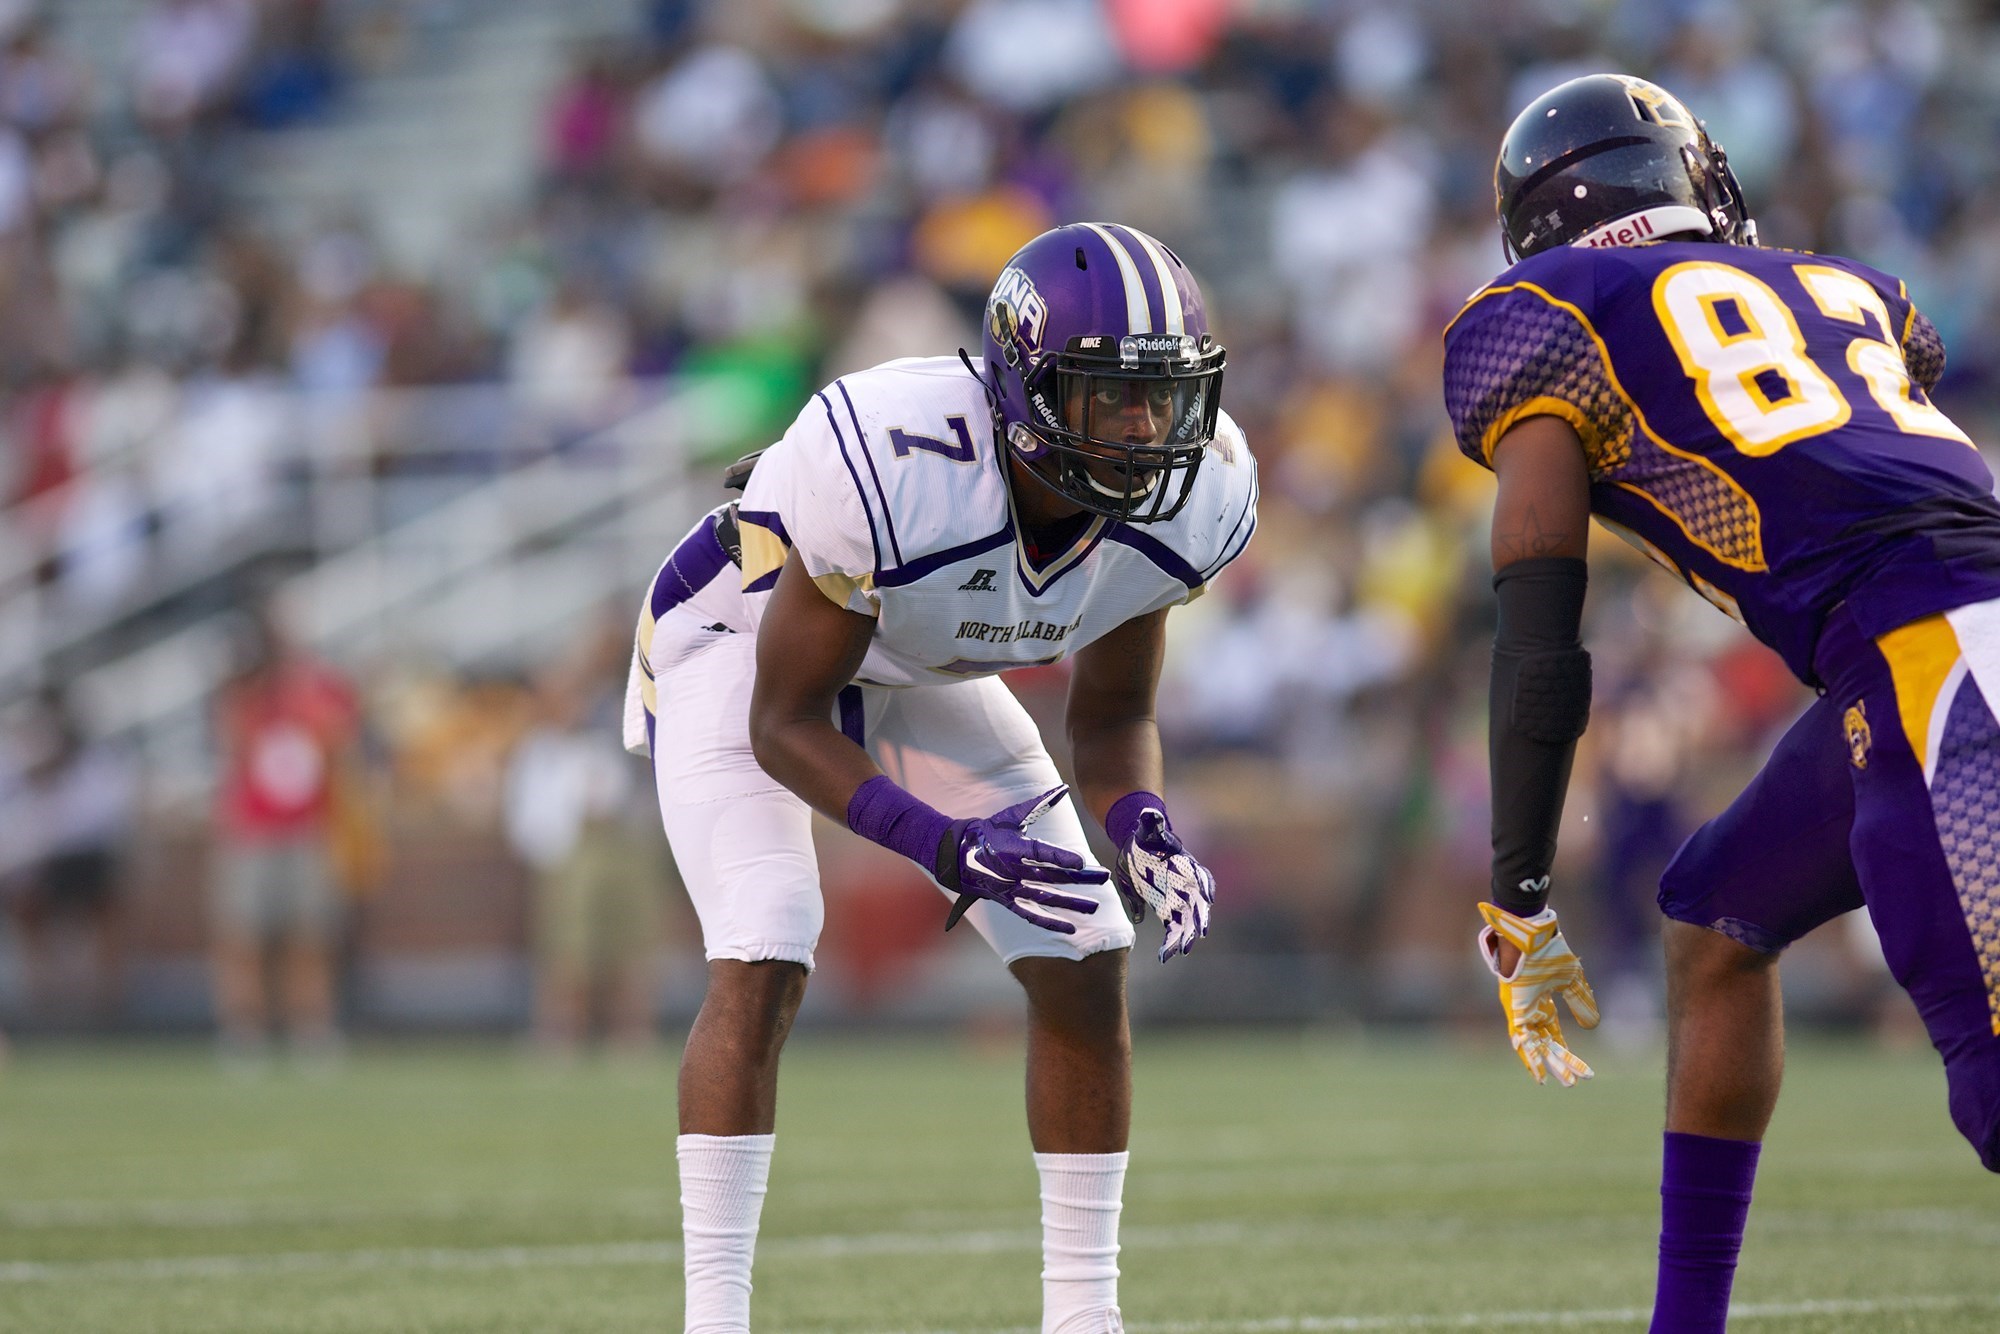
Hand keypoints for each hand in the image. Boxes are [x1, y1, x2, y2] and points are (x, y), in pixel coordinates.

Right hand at [939, 786, 1107, 933]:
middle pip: (1050, 876)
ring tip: (1095, 907)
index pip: (1040, 853)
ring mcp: (1009, 888)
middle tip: (1104, 877)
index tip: (1082, 862)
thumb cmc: (987, 832)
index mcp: (1011, 847)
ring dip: (1070, 904)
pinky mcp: (1006, 901)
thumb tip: (1063, 788)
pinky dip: (1050, 923)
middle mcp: (1011, 871)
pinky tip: (1071, 929)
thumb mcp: (1011, 816)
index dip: (1061, 858)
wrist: (954, 855)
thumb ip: (1039, 805)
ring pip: (1044, 898)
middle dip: (1079, 878)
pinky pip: (1030, 915)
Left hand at [1113, 807, 1215, 962]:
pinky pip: (1172, 928)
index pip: (1200, 876)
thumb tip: (1151, 814)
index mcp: (1184, 865)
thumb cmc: (1147, 835)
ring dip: (1184, 937)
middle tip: (1194, 936)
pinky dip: (1170, 942)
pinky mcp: (1166, 909)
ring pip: (1187, 921)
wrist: (1141, 844)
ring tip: (1179, 952)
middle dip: (1197, 920)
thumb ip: (1151, 824)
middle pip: (1197, 905)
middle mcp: (1186, 884)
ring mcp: (1178, 898)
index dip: (1205, 887)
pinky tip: (1165, 957)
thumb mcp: (1147, 828)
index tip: (1207, 898)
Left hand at [1478, 902, 1598, 1085]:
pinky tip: (1535, 1069)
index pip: (1555, 1034)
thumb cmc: (1549, 952)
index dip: (1567, 1053)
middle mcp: (1529, 1009)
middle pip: (1545, 1043)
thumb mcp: (1572, 979)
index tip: (1583, 1071)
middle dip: (1558, 1063)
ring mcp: (1519, 1009)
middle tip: (1572, 1083)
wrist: (1532, 934)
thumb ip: (1581, 1001)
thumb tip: (1593, 1026)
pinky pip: (1519, 1035)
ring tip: (1554, 1082)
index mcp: (1541, 1002)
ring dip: (1544, 1063)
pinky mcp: (1513, 1008)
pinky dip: (1528, 1052)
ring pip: (1533, 1043)